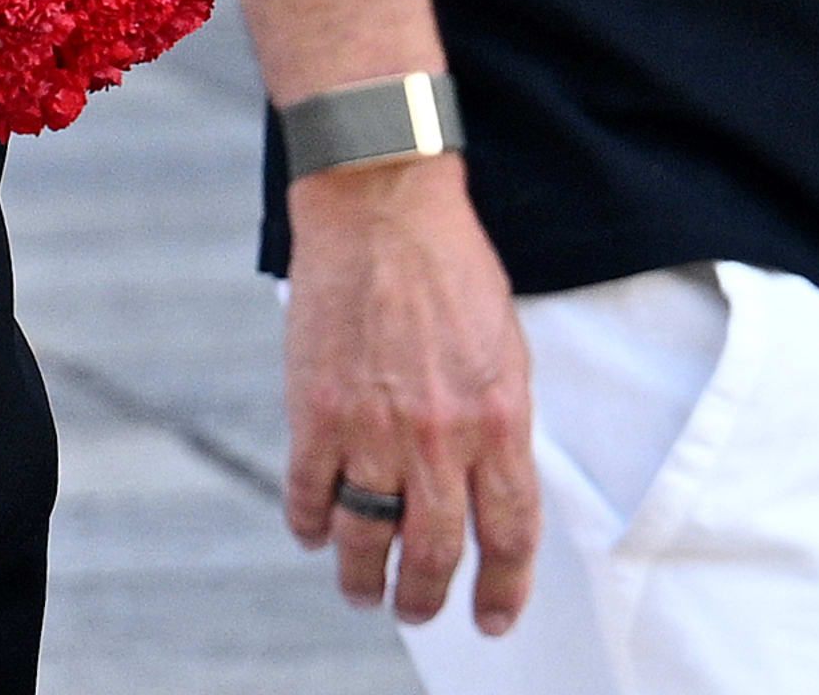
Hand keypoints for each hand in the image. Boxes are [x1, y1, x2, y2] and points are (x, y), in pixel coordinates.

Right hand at [280, 158, 538, 632]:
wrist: (382, 202)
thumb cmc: (450, 266)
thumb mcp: (505, 347)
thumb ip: (499, 425)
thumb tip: (492, 492)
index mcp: (498, 418)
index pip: (509, 534)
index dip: (503, 590)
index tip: (493, 616)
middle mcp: (439, 435)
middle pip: (433, 554)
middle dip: (425, 598)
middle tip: (417, 608)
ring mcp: (372, 427)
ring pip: (366, 541)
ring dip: (364, 580)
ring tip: (363, 590)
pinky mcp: (315, 412)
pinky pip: (309, 499)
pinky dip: (311, 527)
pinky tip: (318, 531)